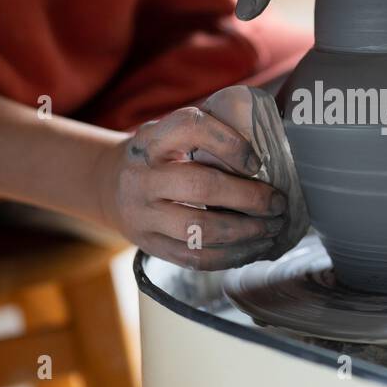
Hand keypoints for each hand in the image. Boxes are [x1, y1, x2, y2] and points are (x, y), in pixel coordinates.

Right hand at [96, 106, 286, 269]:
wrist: (109, 185)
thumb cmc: (159, 156)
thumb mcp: (171, 133)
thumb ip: (209, 134)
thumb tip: (270, 144)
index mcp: (152, 139)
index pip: (191, 127)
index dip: (230, 143)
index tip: (257, 161)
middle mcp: (142, 177)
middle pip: (202, 187)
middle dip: (250, 198)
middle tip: (278, 203)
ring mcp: (142, 215)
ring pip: (200, 230)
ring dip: (246, 232)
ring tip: (272, 228)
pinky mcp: (149, 246)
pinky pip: (195, 258)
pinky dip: (232, 256)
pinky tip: (253, 248)